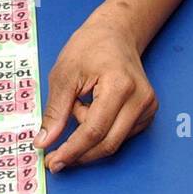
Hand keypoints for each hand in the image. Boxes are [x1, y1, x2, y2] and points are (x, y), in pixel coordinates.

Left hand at [33, 13, 157, 170]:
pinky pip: (120, 135)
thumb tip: (44, 142)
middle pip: (108, 143)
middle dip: (80, 153)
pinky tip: (93, 108)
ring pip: (114, 142)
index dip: (72, 150)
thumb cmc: (89, 47)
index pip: (94, 130)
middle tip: (55, 158)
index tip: (53, 161)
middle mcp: (140, 99)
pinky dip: (101, 129)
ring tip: (79, 105)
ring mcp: (148, 107)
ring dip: (90, 134)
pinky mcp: (148, 112)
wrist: (115, 32)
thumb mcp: (64, 74)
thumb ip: (55, 111)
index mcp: (119, 86)